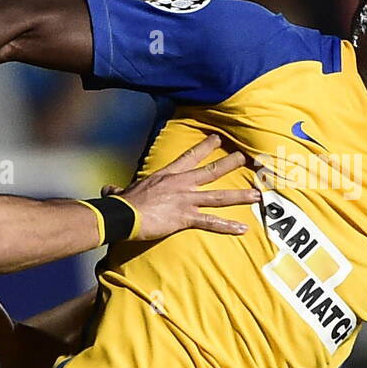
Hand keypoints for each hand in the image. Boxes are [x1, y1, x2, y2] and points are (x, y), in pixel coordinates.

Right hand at [115, 134, 259, 239]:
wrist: (121, 215)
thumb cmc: (121, 204)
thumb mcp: (122, 192)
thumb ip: (120, 190)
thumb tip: (109, 191)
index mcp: (167, 175)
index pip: (189, 156)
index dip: (205, 146)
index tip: (218, 138)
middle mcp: (181, 184)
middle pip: (211, 171)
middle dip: (230, 164)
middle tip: (246, 158)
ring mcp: (185, 200)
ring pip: (218, 196)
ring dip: (239, 196)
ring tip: (257, 195)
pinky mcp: (185, 217)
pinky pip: (211, 222)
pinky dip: (228, 227)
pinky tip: (242, 229)